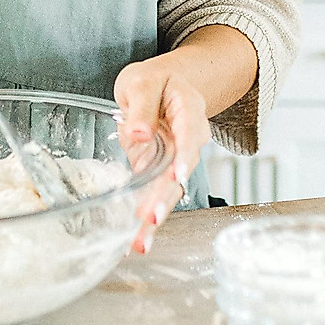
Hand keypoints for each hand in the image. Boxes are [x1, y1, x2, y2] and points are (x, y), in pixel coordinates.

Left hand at [113, 59, 208, 254]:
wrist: (164, 86)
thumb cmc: (156, 80)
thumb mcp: (144, 80)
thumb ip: (142, 106)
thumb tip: (138, 132)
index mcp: (189, 111)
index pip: (189, 136)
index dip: (184, 157)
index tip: (176, 176)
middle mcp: (188, 140)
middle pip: (179, 172)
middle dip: (165, 198)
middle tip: (149, 219)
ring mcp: (175, 159)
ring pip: (168, 192)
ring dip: (154, 218)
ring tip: (139, 243)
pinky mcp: (161, 172)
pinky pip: (155, 196)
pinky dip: (145, 218)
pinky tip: (135, 240)